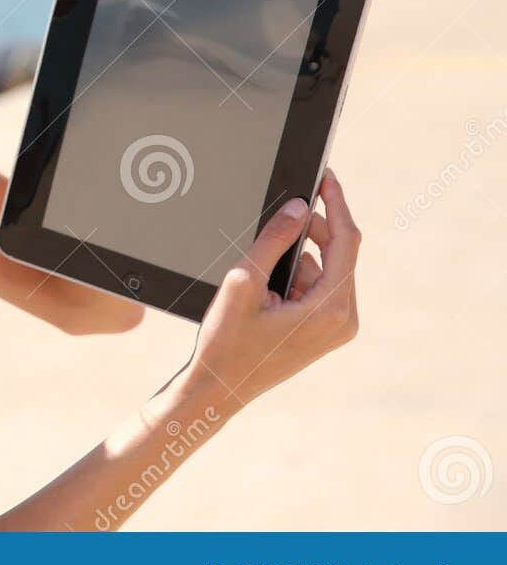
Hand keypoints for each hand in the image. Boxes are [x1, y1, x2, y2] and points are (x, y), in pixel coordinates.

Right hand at [183, 167, 361, 415]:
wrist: (219, 388)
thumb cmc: (227, 342)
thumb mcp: (244, 281)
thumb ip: (273, 240)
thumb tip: (299, 208)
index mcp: (332, 308)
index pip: (346, 240)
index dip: (336, 203)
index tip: (327, 176)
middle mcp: (344, 319)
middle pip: (339, 254)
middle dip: (312, 229)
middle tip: (281, 213)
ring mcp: (337, 328)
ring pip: (327, 271)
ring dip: (299, 257)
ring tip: (260, 273)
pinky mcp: (325, 332)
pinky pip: (320, 289)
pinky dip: (298, 277)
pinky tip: (266, 289)